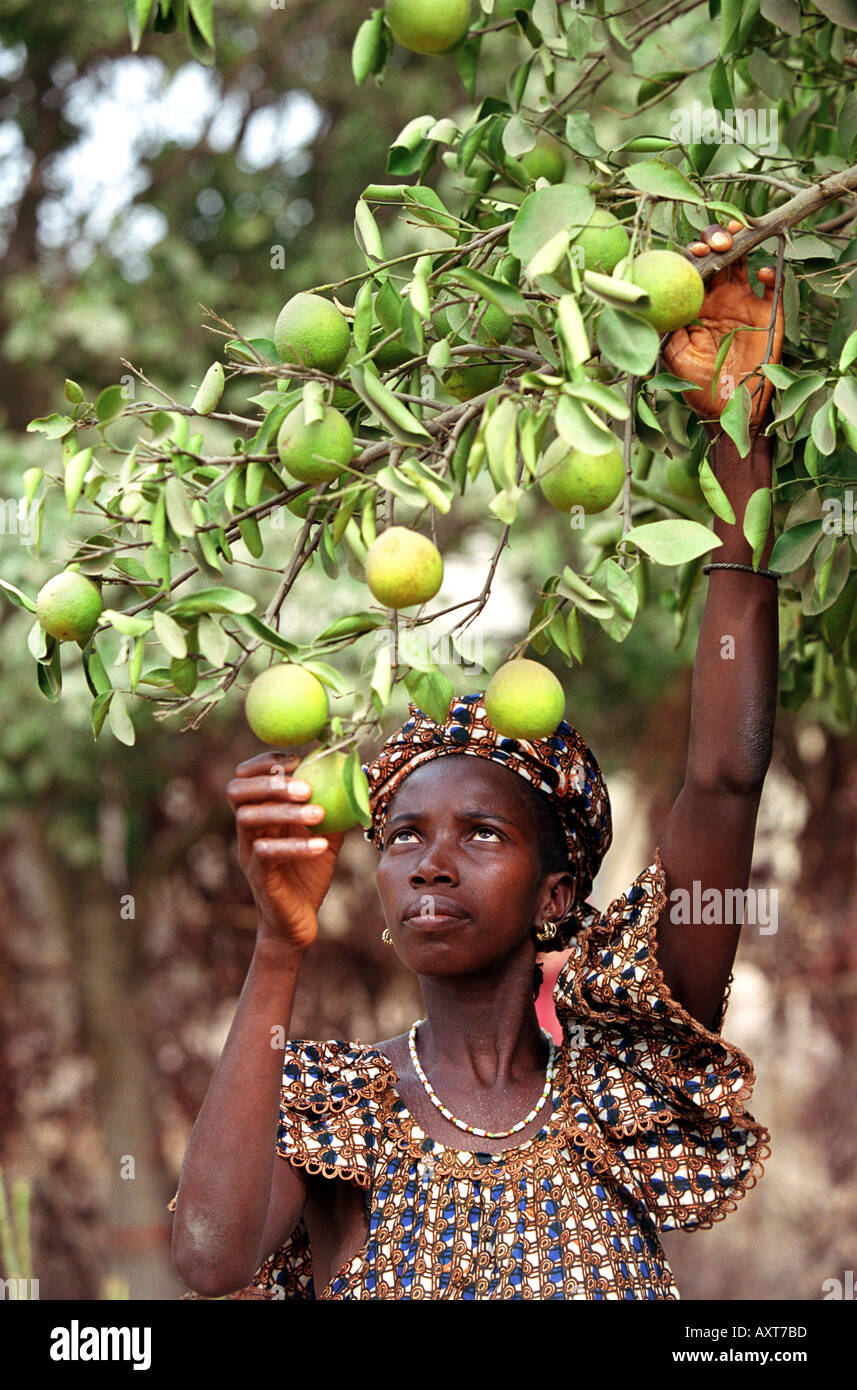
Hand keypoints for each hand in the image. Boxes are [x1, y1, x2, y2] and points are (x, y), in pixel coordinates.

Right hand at [227, 752, 345, 951]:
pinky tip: (320, 845)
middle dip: (269, 782)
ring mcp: (249, 853)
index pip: (246, 778)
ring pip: (249, 820)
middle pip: (237, 792)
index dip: (265, 762)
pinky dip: (294, 846)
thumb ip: (337, 808)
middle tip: (304, 785)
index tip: (297, 759)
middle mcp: (248, 831)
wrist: (298, 923)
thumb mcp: (327, 836)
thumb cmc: (310, 874)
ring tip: (317, 814)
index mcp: (261, 814)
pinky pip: (266, 854)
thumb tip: (360, 776)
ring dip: (284, 812)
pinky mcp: (258, 877)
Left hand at [663, 222, 784, 437]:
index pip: (692, 269)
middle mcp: (718, 298)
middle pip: (718, 256)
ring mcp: (744, 303)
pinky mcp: (768, 314)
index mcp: (694, 305)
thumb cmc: (698, 388)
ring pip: (744, 261)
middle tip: (717, 244)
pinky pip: (772, 286)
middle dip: (715, 240)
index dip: (692, 255)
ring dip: (742, 243)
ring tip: (737, 239)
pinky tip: (761, 273)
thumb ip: (668, 329)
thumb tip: (655, 302)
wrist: (729, 409)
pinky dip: (769, 273)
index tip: (694, 254)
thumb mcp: (675, 359)